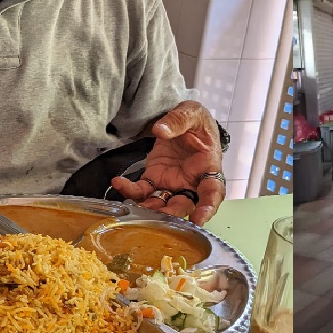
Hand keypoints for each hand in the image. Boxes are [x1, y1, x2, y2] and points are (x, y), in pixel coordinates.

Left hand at [111, 101, 224, 225]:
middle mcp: (192, 181)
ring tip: (133, 208)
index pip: (213, 191)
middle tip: (158, 218)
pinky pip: (143, 190)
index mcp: (208, 167)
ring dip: (149, 209)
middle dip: (171, 214)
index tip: (200, 219)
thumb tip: (161, 130)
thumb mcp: (192, 113)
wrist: (184, 122)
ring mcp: (173, 183)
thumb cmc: (196, 122)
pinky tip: (119, 182)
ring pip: (163, 203)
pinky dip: (131, 191)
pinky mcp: (155, 179)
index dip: (208, 207)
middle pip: (185, 204)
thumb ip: (178, 120)